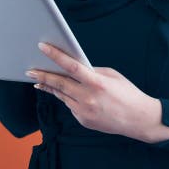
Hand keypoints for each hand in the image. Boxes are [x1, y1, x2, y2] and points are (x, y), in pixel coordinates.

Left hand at [27, 42, 168, 143]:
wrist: (139, 120)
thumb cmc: (127, 93)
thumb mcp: (112, 76)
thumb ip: (91, 71)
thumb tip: (74, 67)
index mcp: (97, 83)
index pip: (71, 67)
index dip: (55, 56)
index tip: (42, 47)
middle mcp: (88, 98)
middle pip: (59, 84)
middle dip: (43, 76)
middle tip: (30, 70)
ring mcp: (84, 111)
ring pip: (62, 96)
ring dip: (51, 87)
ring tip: (39, 79)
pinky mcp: (83, 120)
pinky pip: (70, 106)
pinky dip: (68, 98)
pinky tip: (66, 93)